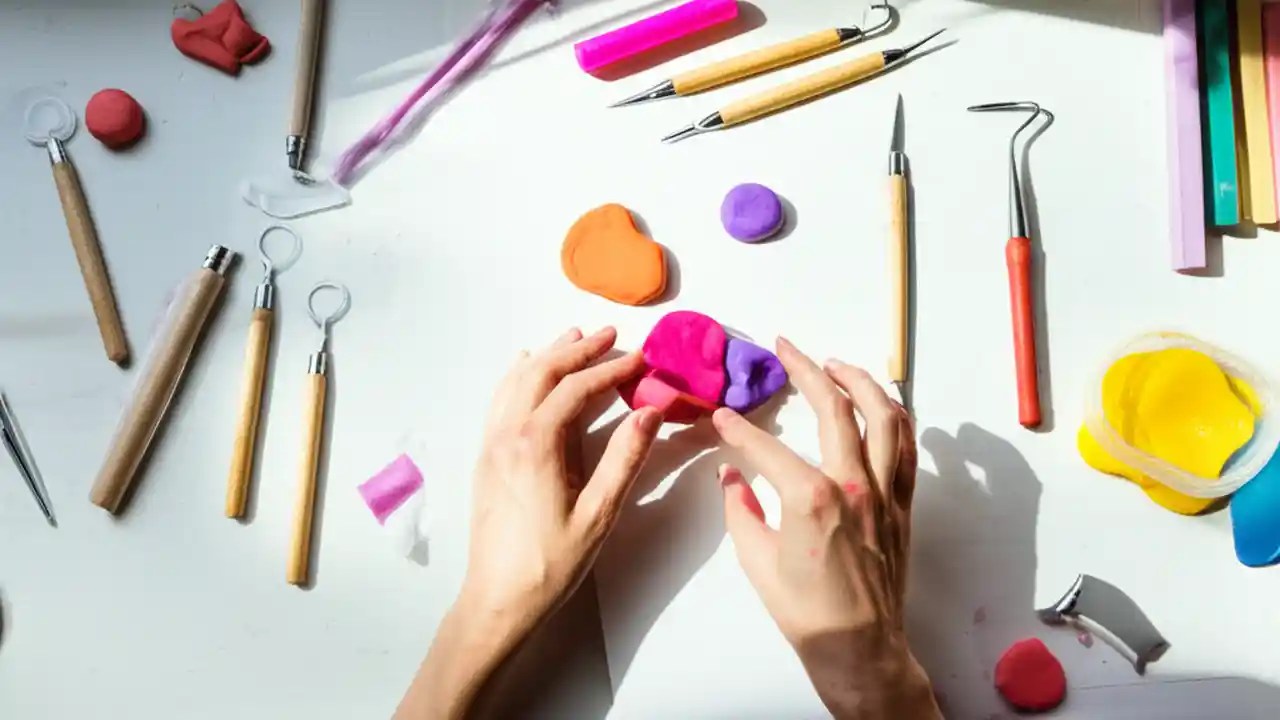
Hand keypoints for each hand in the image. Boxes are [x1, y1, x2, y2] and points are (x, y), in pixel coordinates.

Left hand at [396, 327, 660, 719]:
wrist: (497, 599)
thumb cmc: (551, 564)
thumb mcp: (598, 515)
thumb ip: (624, 459)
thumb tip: (650, 411)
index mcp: (536, 445)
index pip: (576, 389)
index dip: (610, 369)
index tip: (640, 359)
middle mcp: (507, 435)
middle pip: (542, 373)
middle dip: (577, 350)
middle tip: (609, 334)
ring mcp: (491, 444)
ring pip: (517, 382)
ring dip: (547, 356)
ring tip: (574, 337)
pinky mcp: (485, 457)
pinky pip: (500, 400)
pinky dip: (518, 375)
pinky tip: (524, 368)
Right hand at [713, 338, 939, 719]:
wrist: (859, 647)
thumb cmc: (808, 613)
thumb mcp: (757, 561)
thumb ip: (740, 511)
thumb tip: (732, 478)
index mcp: (811, 498)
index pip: (767, 447)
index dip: (739, 428)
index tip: (723, 416)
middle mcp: (853, 484)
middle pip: (834, 407)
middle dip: (806, 369)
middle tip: (786, 347)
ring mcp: (884, 492)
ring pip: (884, 416)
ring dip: (860, 381)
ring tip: (837, 364)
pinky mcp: (902, 505)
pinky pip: (907, 449)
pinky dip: (896, 418)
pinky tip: (880, 404)